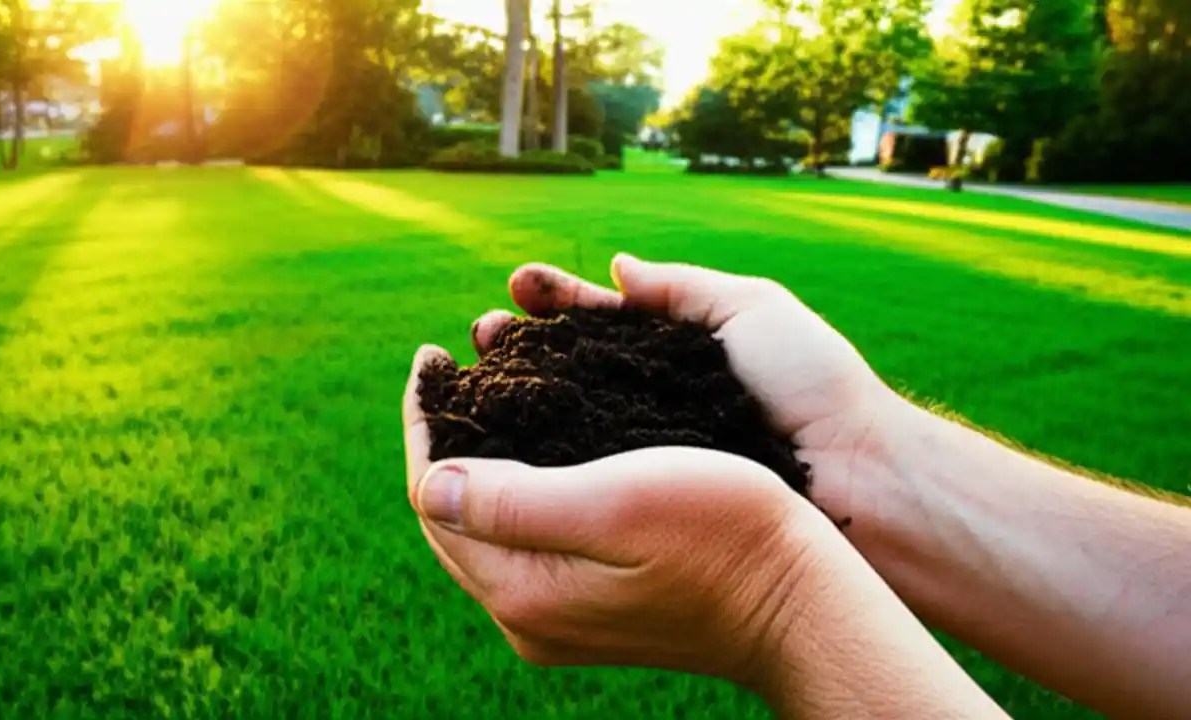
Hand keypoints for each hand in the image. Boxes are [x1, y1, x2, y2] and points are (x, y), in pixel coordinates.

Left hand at [402, 345, 826, 686]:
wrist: (799, 602)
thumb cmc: (721, 536)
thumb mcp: (614, 503)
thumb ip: (510, 501)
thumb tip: (429, 481)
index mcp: (523, 591)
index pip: (434, 498)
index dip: (423, 423)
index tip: (430, 357)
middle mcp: (528, 616)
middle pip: (450, 517)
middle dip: (441, 440)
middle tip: (448, 370)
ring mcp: (558, 619)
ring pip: (485, 528)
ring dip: (474, 461)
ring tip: (481, 395)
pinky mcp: (588, 609)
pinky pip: (521, 541)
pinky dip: (509, 488)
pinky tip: (528, 448)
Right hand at [469, 255, 898, 527]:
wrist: (854, 475)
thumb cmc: (811, 384)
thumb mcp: (750, 309)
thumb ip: (681, 287)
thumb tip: (616, 265)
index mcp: (673, 349)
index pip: (598, 316)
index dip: (554, 299)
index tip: (515, 285)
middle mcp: (650, 399)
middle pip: (568, 367)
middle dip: (520, 347)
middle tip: (476, 335)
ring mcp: (647, 449)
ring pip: (564, 419)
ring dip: (516, 398)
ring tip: (473, 380)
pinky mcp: (649, 496)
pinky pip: (583, 473)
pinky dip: (540, 458)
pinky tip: (500, 447)